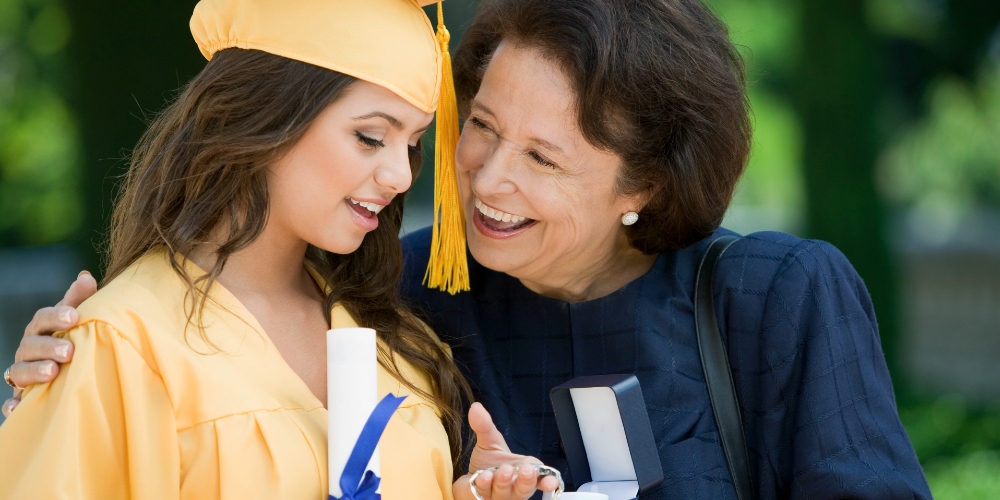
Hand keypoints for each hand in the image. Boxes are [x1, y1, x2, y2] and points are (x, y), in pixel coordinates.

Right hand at [2, 271, 95, 417]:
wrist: (64, 372)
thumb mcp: (75, 320)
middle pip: (30, 345)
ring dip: (33, 372)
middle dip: (48, 347)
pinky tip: (17, 408)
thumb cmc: (70, 339)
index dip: (57, 316)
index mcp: (42, 330)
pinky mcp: (21, 400)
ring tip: (52, 373)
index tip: (75, 317)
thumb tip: (85, 276)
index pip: (43, 319)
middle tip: (69, 351)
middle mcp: (28, 350)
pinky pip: (12, 404)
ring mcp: (22, 374)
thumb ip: (79, 300)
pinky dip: (12, 406)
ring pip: (18, 372)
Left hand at [452, 402, 560, 499]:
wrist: (469, 478)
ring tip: (501, 470)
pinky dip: (483, 486)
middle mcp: (514, 489)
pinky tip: (481, 477)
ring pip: (505, 494)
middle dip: (525, 481)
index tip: (549, 482)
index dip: (548, 481)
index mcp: (524, 473)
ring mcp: (499, 498)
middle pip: (524, 490)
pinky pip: (483, 496)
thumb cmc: (488, 464)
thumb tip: (476, 407)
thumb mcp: (489, 442)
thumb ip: (485, 426)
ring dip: (503, 483)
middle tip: (524, 470)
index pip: (541, 479)